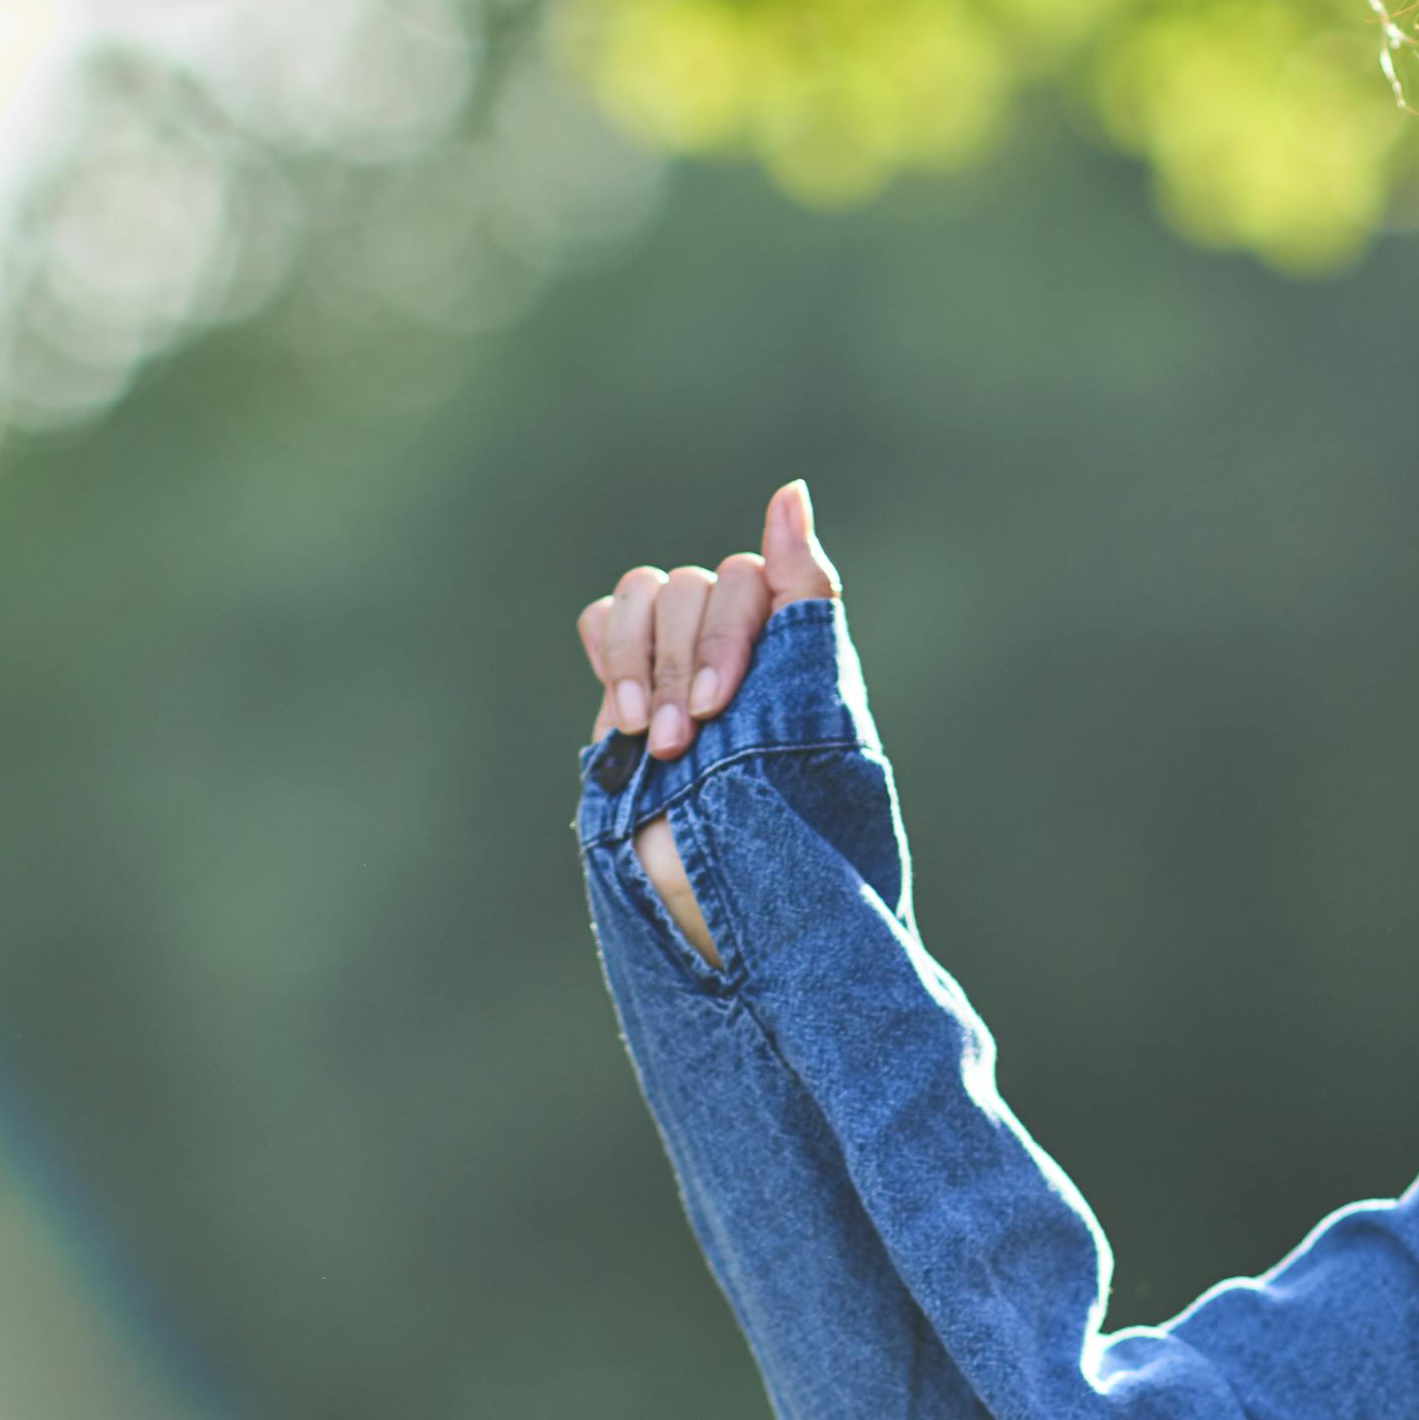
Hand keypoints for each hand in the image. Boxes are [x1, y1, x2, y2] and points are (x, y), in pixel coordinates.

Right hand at [577, 479, 838, 962]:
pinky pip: (606, 620)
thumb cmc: (793, 836)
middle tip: (683, 745)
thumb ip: (805, 601)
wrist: (732, 928)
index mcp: (801, 653)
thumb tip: (790, 491)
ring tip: (652, 743)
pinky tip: (623, 726)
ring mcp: (682, 670)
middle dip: (685, 662)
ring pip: (648, 594)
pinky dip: (611, 657)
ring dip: (642, 663)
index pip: (756, 577)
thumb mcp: (813, 717)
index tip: (722, 710)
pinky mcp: (627, 698)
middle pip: (698, 585)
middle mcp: (745, 652)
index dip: (732, 631)